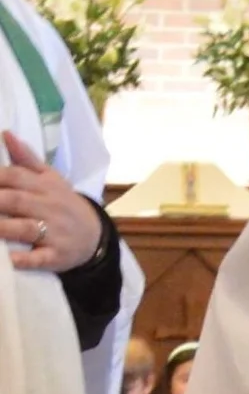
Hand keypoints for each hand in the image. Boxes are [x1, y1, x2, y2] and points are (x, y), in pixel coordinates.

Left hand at [0, 131, 106, 271]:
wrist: (94, 236)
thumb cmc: (63, 204)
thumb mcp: (51, 179)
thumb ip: (26, 159)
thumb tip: (5, 134)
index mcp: (45, 186)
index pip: (16, 176)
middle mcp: (50, 207)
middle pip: (17, 200)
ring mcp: (54, 233)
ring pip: (26, 228)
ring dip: (4, 228)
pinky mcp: (56, 256)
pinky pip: (39, 258)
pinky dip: (24, 259)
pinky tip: (10, 260)